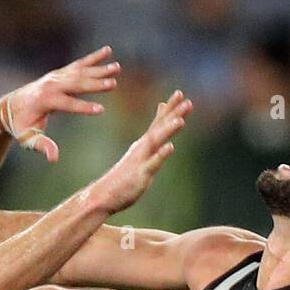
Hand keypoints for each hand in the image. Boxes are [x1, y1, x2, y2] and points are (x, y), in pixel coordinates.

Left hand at [0, 45, 120, 162]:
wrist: (10, 106)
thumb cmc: (20, 125)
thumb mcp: (28, 138)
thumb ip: (42, 146)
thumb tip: (54, 158)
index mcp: (45, 101)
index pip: (68, 104)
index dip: (84, 108)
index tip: (101, 110)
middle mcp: (51, 85)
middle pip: (77, 84)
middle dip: (96, 85)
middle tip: (113, 84)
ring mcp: (56, 77)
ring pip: (81, 72)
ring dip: (100, 69)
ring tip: (117, 68)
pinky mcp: (60, 73)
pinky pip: (80, 64)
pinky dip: (94, 58)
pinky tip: (108, 51)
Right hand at [85, 90, 190, 214]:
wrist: (103, 195)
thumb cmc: (123, 177)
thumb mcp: (138, 155)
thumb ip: (150, 139)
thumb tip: (153, 124)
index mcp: (143, 145)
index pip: (158, 123)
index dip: (169, 108)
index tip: (179, 93)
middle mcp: (142, 148)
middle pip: (159, 128)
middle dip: (173, 114)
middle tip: (186, 100)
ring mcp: (141, 160)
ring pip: (156, 143)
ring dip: (168, 130)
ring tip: (181, 120)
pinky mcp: (140, 175)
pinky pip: (152, 164)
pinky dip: (161, 155)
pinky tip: (170, 147)